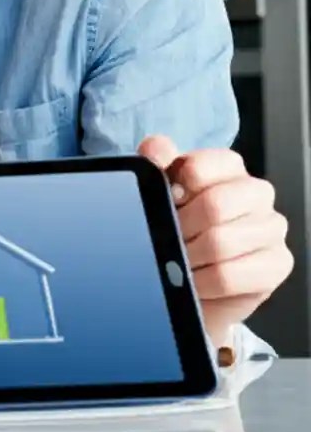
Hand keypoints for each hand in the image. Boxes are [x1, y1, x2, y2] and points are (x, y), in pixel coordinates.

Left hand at [139, 135, 293, 346]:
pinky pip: (230, 276)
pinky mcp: (276, 264)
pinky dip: (202, 283)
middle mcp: (256, 193)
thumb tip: (155, 148)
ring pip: (222, 243)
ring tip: (178, 263)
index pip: (201, 165)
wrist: (189, 280)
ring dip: (188, 259)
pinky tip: (194, 282)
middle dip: (180, 229)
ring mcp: (271, 228)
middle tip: (167, 240)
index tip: (166, 203)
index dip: (174, 187)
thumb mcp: (158, 195)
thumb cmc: (176, 230)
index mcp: (226, 167)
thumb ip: (155, 167)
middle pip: (215, 205)